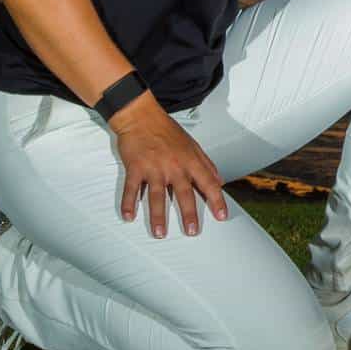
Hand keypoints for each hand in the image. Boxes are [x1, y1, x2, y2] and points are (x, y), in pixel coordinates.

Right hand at [109, 93, 227, 237]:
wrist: (141, 115)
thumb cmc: (166, 130)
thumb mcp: (192, 144)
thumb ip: (206, 164)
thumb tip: (219, 181)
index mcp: (190, 160)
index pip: (208, 183)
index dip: (216, 200)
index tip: (221, 216)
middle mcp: (174, 166)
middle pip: (184, 193)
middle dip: (189, 214)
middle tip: (192, 231)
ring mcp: (154, 168)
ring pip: (157, 196)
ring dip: (158, 216)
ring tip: (160, 233)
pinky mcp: (135, 168)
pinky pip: (132, 189)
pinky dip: (129, 203)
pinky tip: (129, 217)